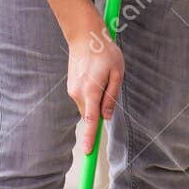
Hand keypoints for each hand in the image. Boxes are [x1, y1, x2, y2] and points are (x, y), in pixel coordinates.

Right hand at [67, 21, 124, 154]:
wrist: (85, 36)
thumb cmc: (105, 52)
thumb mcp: (117, 74)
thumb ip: (111, 97)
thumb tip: (107, 117)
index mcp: (91, 91)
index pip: (90, 121)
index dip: (90, 138)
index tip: (88, 152)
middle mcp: (78, 93)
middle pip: (91, 115)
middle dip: (101, 110)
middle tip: (110, 85)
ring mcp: (72, 90)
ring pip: (87, 107)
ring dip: (96, 100)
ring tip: (102, 76)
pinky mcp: (71, 87)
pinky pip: (83, 99)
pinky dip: (91, 94)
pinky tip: (95, 76)